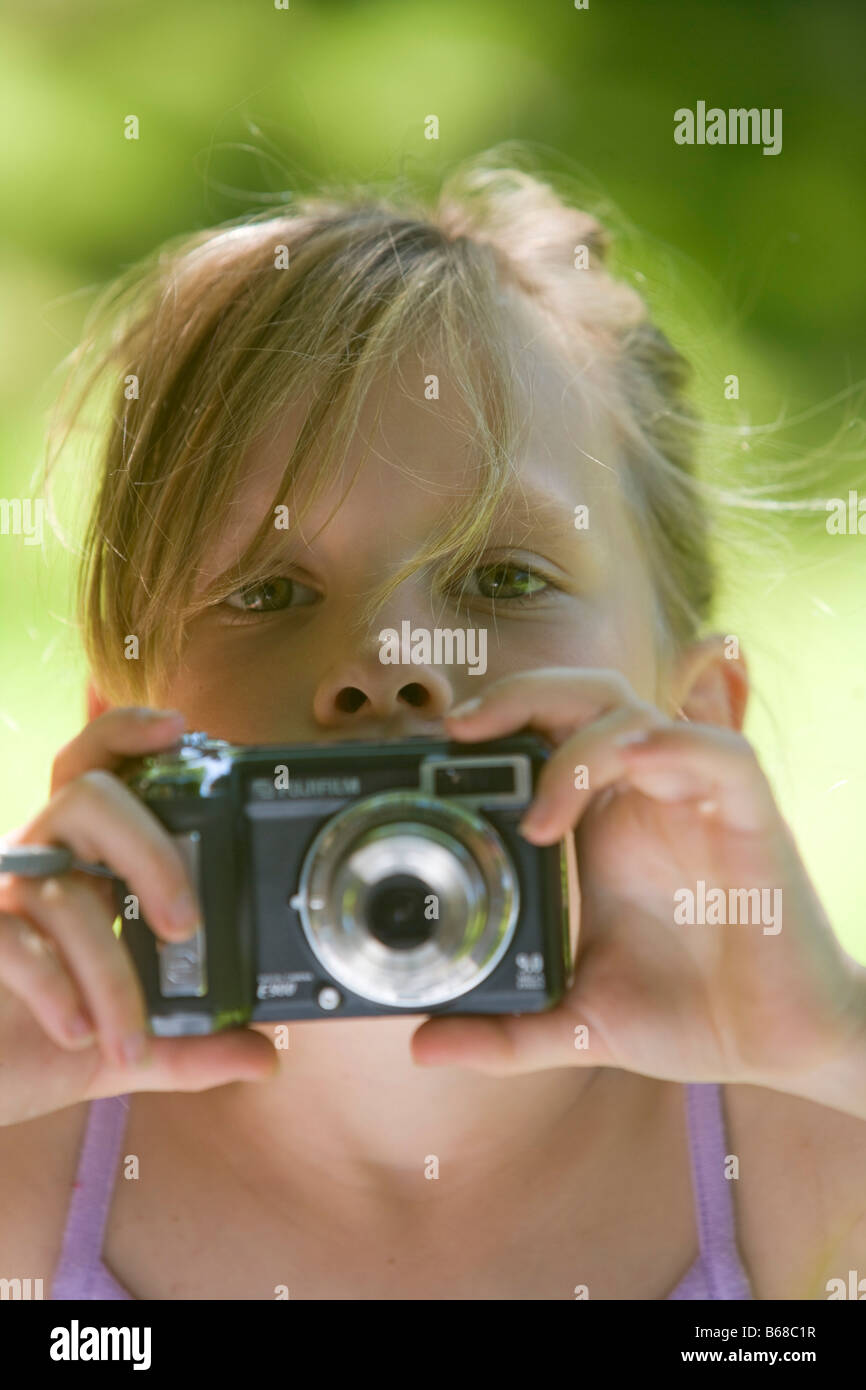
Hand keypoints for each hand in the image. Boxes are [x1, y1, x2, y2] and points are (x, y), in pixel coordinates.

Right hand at [0, 707, 276, 1126]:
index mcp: (82, 865)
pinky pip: (15, 939)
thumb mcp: (127, 1049)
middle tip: (187, 925)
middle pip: (89, 799)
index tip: (178, 727)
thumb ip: (192, 1046)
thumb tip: (265, 1055)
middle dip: (150, 853)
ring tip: (131, 1040)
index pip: (97, 772)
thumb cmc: (33, 1047)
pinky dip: (57, 988)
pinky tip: (78, 1031)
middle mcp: (41, 862)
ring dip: (112, 977)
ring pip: (65, 895)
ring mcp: (1, 896)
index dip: (127, 734)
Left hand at [410, 669, 865, 1108]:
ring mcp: (695, 801)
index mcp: (598, 828)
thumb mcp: (578, 1022)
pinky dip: (672, 746)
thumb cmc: (690, 1016)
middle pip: (582, 697)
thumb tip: (422, 1046)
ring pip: (636, 713)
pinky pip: (718, 752)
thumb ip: (504, 1033)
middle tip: (460, 734)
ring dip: (576, 747)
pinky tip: (632, 767)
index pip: (544, 732)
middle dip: (518, 696)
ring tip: (536, 824)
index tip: (435, 751)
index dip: (493, 720)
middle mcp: (642, 799)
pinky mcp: (750, 817)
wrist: (780, 1049)